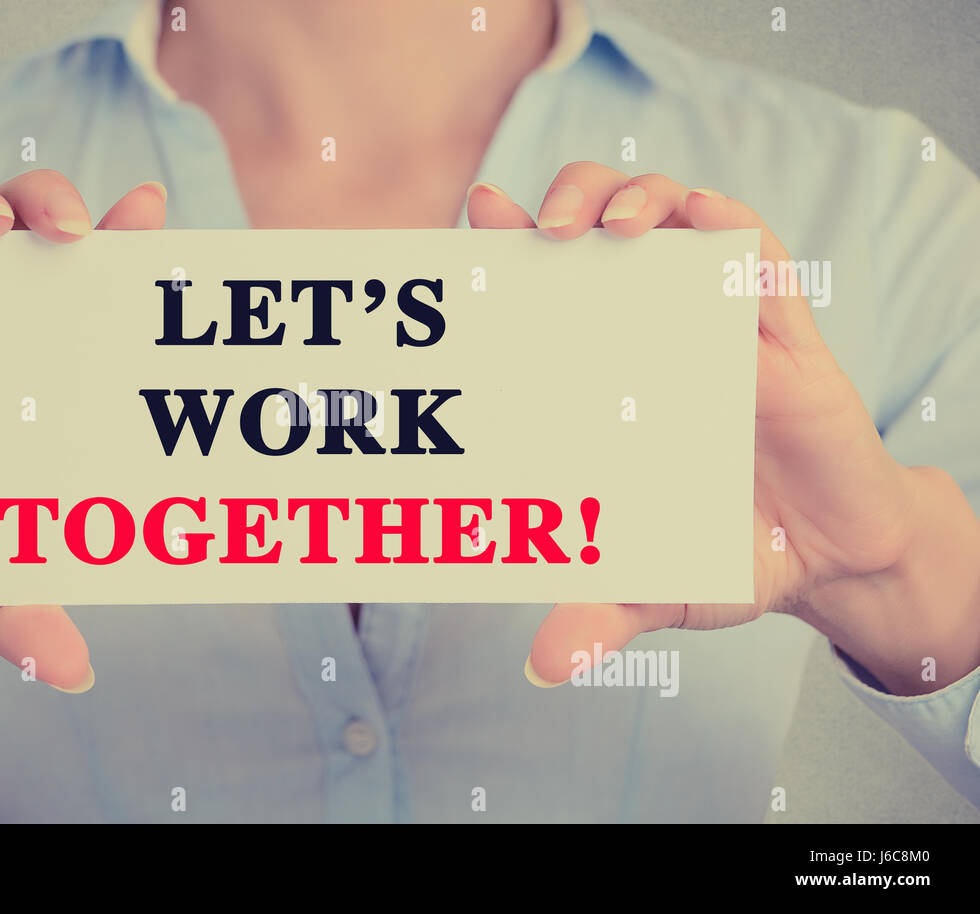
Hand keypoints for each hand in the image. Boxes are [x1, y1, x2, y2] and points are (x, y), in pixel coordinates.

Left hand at [468, 163, 979, 695]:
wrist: (828, 559)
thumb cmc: (725, 555)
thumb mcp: (654, 587)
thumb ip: (601, 614)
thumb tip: (545, 668)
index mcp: (611, 374)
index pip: (551, 285)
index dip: (510, 242)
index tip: (477, 217)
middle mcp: (657, 334)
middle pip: (606, 224)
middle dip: (572, 199)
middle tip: (545, 230)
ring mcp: (720, 325)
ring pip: (681, 217)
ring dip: (646, 198)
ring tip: (619, 228)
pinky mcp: (787, 333)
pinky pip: (762, 258)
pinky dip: (733, 233)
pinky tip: (710, 232)